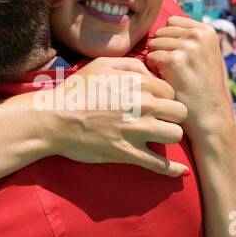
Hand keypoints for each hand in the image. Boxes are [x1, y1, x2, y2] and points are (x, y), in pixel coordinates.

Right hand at [42, 55, 188, 177]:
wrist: (54, 119)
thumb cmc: (77, 90)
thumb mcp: (102, 64)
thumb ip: (131, 64)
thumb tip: (150, 72)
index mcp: (138, 84)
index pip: (170, 90)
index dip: (165, 96)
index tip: (157, 102)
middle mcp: (142, 106)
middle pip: (180, 112)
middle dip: (174, 115)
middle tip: (163, 119)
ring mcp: (136, 131)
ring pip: (175, 135)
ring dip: (171, 136)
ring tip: (161, 136)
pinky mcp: (127, 153)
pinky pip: (159, 164)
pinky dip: (173, 169)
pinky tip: (181, 172)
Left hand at [146, 16, 233, 135]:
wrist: (209, 114)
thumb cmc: (203, 86)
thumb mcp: (206, 54)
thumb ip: (190, 37)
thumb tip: (166, 23)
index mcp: (207, 30)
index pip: (172, 22)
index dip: (170, 40)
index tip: (182, 58)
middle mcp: (198, 35)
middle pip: (160, 32)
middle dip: (163, 49)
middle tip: (178, 69)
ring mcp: (187, 46)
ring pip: (154, 44)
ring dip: (158, 60)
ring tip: (175, 75)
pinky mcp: (174, 60)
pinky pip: (150, 58)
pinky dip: (155, 70)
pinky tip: (169, 81)